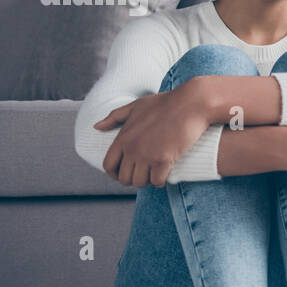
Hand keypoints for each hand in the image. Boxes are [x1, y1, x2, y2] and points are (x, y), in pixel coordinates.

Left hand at [94, 81, 209, 187]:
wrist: (190, 104)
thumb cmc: (165, 103)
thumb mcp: (135, 106)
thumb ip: (114, 117)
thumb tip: (96, 127)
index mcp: (123, 138)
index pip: (108, 165)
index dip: (114, 174)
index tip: (124, 173)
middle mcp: (132, 149)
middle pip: (124, 178)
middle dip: (133, 179)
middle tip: (143, 174)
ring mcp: (147, 156)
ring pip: (140, 183)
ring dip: (147, 181)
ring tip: (154, 174)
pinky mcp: (164, 160)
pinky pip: (157, 181)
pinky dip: (160, 181)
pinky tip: (164, 175)